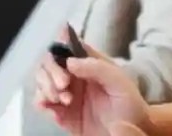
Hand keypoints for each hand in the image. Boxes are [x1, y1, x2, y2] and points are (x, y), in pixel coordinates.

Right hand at [33, 26, 149, 135]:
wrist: (130, 132)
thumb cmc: (129, 103)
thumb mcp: (119, 82)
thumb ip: (97, 68)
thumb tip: (71, 61)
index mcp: (88, 61)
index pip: (66, 44)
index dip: (58, 46)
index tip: (62, 60)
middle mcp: (73, 74)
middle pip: (48, 61)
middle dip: (51, 72)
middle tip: (63, 85)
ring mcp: (65, 91)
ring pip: (41, 80)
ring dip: (47, 88)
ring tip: (64, 100)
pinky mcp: (59, 110)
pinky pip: (41, 101)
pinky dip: (42, 102)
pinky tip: (53, 108)